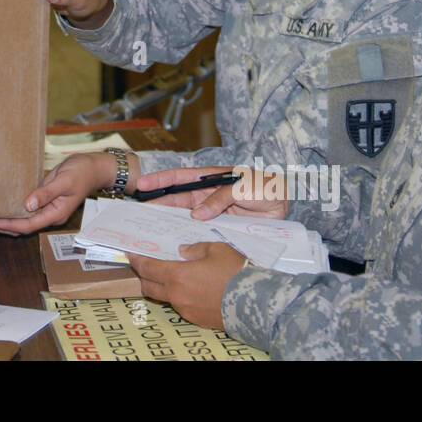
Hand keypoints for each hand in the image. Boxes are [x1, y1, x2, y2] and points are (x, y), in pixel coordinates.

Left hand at [0, 150, 134, 235]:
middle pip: (20, 227)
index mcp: (55, 214)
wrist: (93, 167)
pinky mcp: (42, 200)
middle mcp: (48, 215)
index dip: (7, 224)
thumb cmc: (81, 172)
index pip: (27, 225)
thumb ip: (46, 193)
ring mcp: (45, 209)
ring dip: (1, 222)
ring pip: (20, 221)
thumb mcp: (65, 181)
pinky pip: (23, 210)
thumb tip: (27, 205)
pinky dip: (9, 211)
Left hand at [127, 241, 246, 328]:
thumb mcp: (216, 249)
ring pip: (165, 297)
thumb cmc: (235, 272)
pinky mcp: (196, 319)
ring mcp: (185, 309)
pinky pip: (180, 305)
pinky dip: (180, 295)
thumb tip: (183, 250)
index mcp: (177, 276)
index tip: (132, 253)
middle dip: (144, 274)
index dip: (137, 259)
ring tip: (172, 274)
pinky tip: (191, 286)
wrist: (255, 301)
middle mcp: (177, 295)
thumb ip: (195, 248)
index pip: (147, 268)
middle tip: (146, 263)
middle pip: (149, 286)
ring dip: (162, 286)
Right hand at [134, 165, 288, 220]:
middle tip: (137, 215)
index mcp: (208, 178)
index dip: (160, 180)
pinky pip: (198, 230)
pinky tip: (175, 244)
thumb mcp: (243, 186)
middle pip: (176, 199)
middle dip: (156, 205)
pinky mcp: (218, 226)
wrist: (284, 202)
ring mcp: (210, 211)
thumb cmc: (264, 186)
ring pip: (183, 216)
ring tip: (150, 230)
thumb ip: (220, 198)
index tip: (142, 185)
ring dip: (168, 222)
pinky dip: (186, 235)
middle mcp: (205, 194)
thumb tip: (196, 214)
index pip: (179, 178)